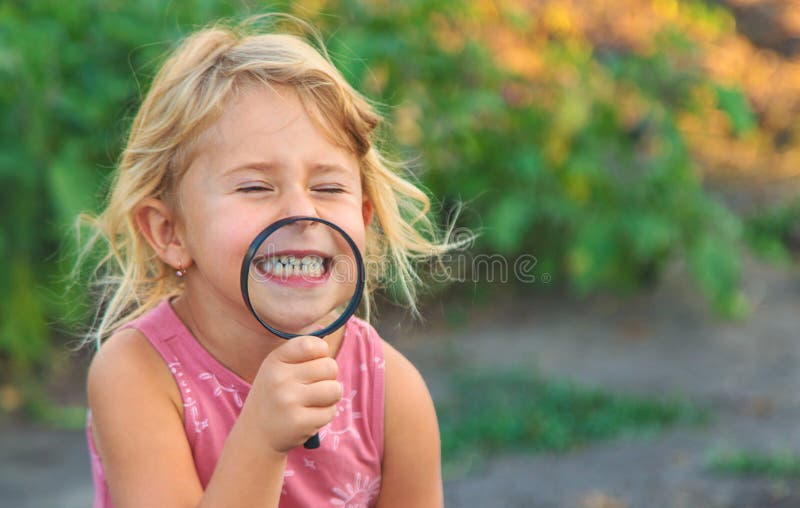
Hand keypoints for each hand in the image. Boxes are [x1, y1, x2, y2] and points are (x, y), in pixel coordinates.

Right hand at [247, 336, 341, 453]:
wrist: (255, 435)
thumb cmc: (274, 395)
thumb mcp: (277, 367)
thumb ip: (301, 351)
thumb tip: (324, 334)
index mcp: (275, 360)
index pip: (313, 345)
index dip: (322, 353)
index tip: (313, 363)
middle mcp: (279, 379)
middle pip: (330, 367)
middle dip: (328, 377)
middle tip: (312, 387)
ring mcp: (289, 401)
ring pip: (335, 389)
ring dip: (330, 396)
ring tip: (313, 401)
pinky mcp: (299, 423)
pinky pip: (330, 412)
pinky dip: (324, 414)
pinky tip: (307, 416)